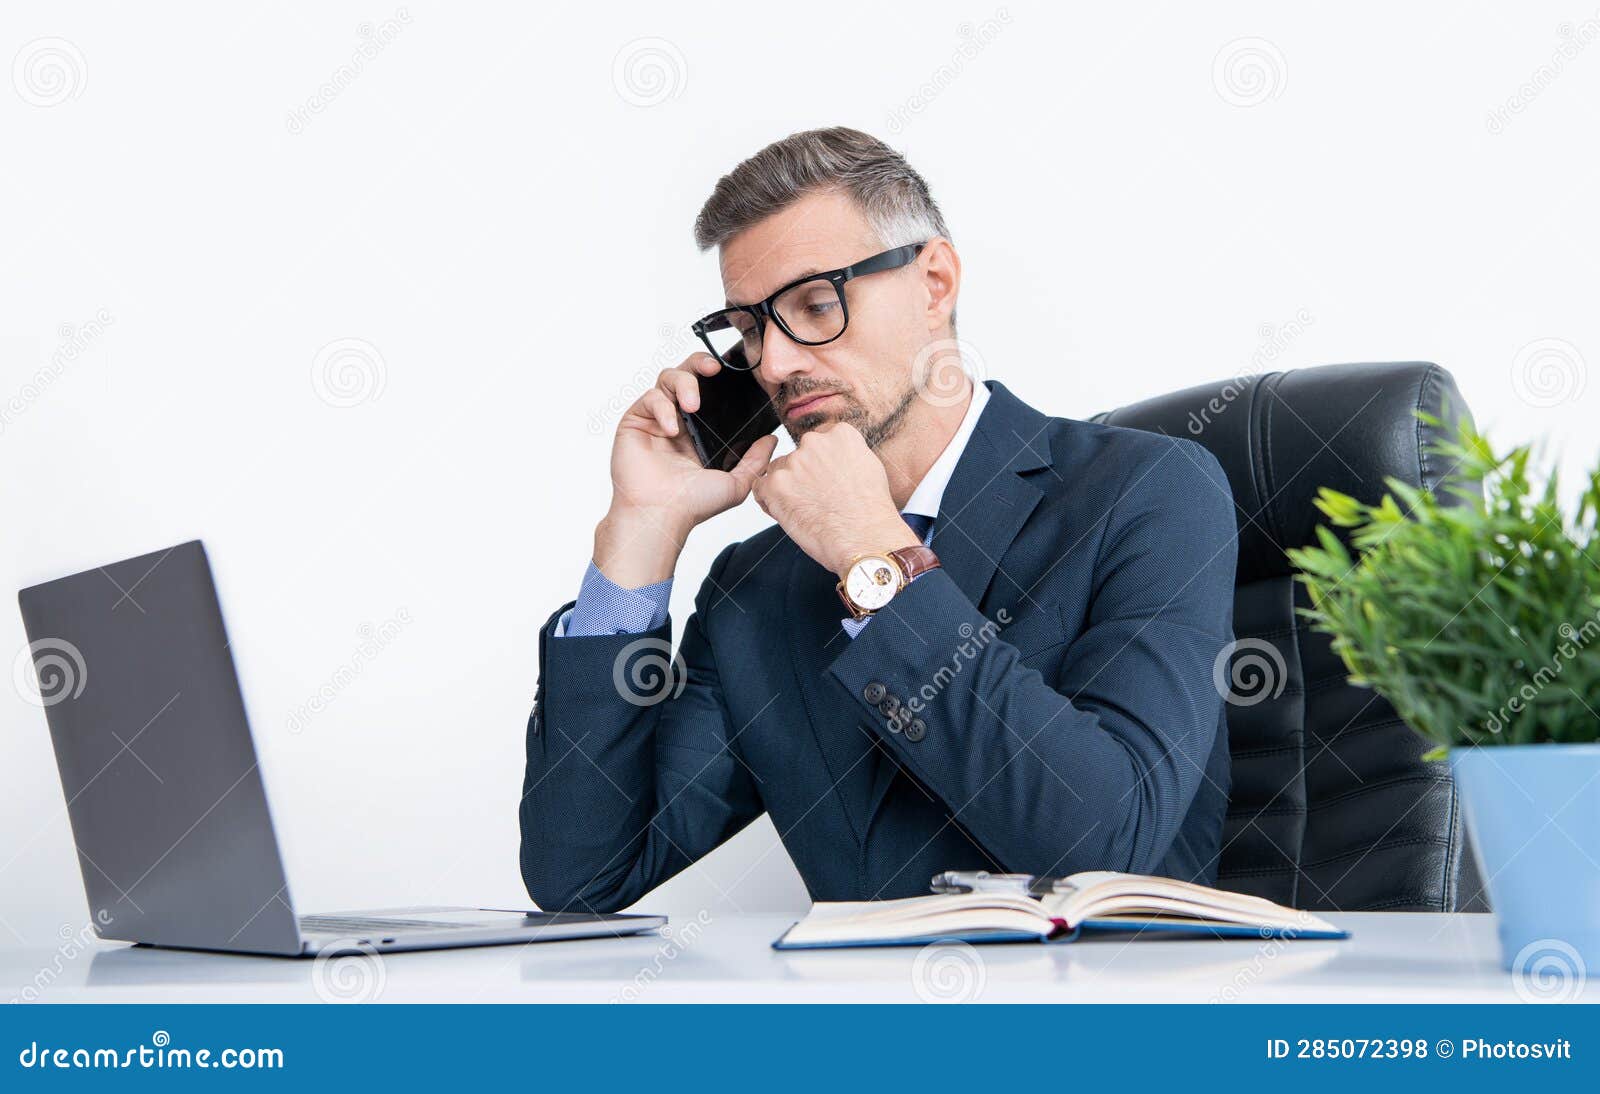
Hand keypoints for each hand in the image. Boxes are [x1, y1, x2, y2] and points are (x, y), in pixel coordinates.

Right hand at [596, 353, 778, 586]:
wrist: (661, 515)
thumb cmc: (692, 505)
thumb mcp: (736, 483)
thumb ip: (755, 460)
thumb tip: (772, 439)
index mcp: (700, 431)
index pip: (710, 390)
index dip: (719, 377)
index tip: (732, 371)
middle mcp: (678, 420)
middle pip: (687, 374)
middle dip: (699, 364)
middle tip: (713, 368)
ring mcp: (655, 419)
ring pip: (667, 378)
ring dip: (683, 383)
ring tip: (692, 404)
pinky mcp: (635, 422)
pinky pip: (649, 398)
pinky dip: (662, 407)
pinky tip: (671, 427)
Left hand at [752, 421, 919, 578]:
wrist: (865, 539)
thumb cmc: (872, 514)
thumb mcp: (870, 468)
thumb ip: (848, 455)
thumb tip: (835, 459)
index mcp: (840, 434)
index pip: (819, 444)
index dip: (820, 467)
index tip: (827, 484)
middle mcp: (814, 442)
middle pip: (798, 456)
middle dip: (803, 477)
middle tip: (817, 502)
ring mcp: (793, 462)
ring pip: (779, 472)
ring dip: (786, 489)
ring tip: (806, 513)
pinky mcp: (776, 484)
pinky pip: (761, 488)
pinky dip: (769, 502)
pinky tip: (788, 515)